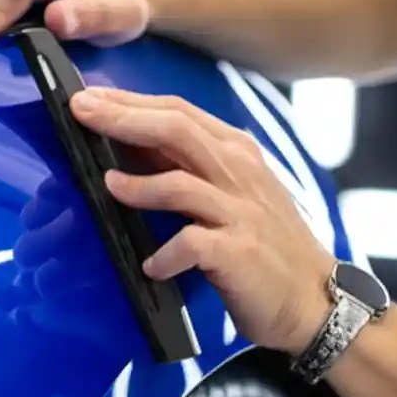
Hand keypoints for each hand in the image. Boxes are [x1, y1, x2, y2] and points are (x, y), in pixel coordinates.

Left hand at [69, 87, 336, 355]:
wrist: (313, 299)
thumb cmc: (264, 245)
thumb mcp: (231, 195)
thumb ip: (188, 168)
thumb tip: (128, 149)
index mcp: (235, 152)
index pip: (179, 112)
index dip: (131, 102)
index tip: (88, 97)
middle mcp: (240, 173)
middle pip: (177, 131)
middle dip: (125, 119)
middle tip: (83, 112)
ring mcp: (240, 212)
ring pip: (183, 183)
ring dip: (140, 185)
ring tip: (107, 185)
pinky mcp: (239, 253)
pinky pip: (193, 244)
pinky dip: (166, 254)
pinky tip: (149, 265)